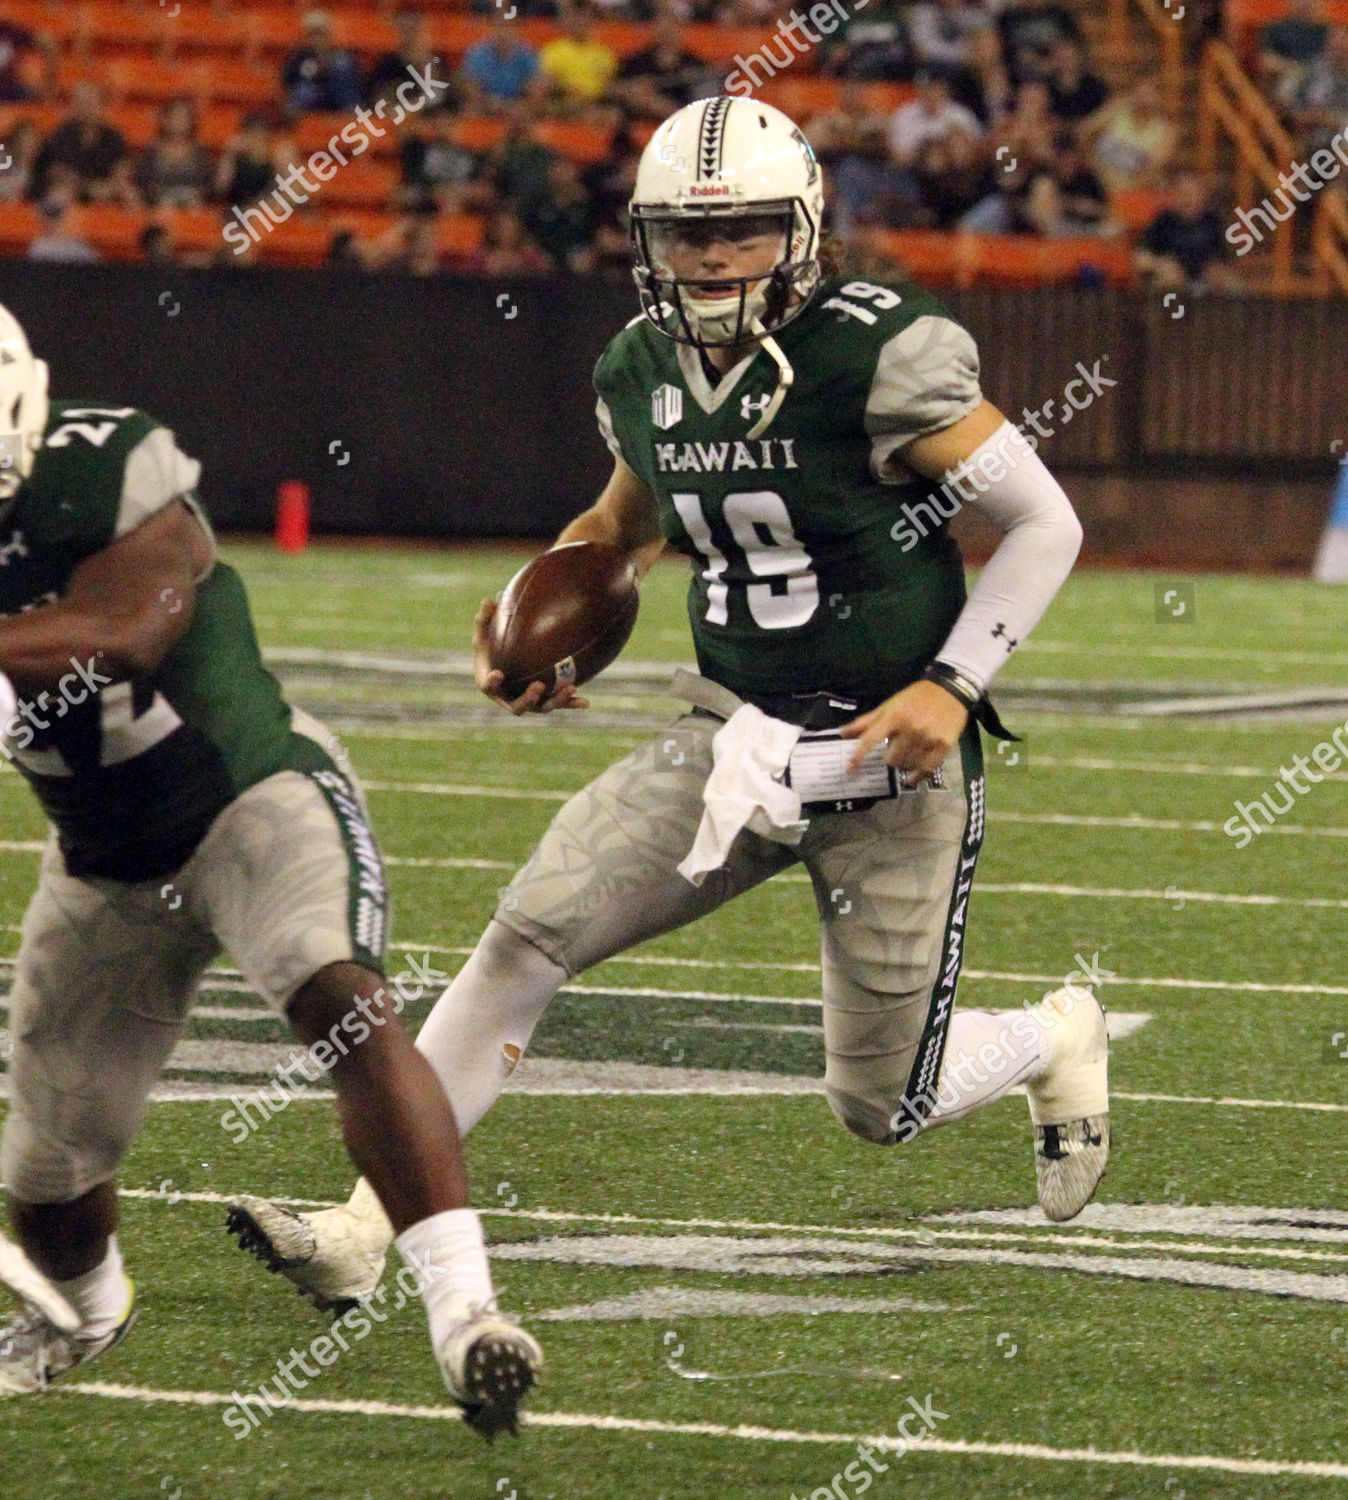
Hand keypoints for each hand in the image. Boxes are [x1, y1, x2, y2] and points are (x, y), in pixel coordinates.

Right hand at [472, 598, 589, 714]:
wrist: (503, 666)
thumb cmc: (490, 649)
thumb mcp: (484, 634)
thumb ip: (484, 619)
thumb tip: (487, 600)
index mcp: (491, 685)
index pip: (488, 686)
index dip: (492, 682)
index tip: (498, 674)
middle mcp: (508, 699)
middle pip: (517, 706)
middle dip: (528, 699)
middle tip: (539, 686)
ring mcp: (527, 703)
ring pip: (541, 707)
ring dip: (556, 700)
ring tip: (570, 688)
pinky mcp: (543, 702)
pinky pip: (558, 704)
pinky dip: (571, 703)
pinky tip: (585, 701)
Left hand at [839, 681, 968, 778]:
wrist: (949, 690)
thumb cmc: (915, 697)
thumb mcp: (889, 705)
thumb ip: (866, 722)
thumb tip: (842, 732)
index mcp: (894, 716)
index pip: (871, 739)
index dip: (858, 755)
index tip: (849, 769)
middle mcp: (910, 728)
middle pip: (891, 759)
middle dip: (889, 758)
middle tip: (895, 750)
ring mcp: (928, 738)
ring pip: (907, 765)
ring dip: (903, 764)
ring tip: (907, 755)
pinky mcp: (944, 745)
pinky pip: (926, 769)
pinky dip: (917, 776)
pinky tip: (911, 778)